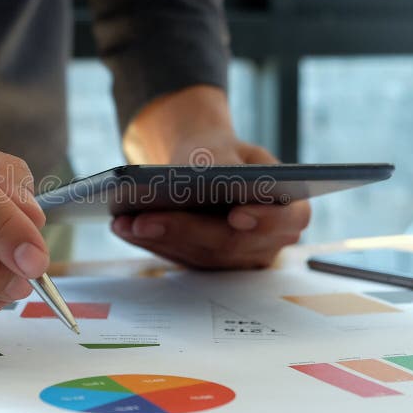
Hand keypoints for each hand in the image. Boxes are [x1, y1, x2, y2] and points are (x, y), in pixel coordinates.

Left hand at [112, 85, 310, 268]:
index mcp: (289, 210)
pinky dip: (150, 243)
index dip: (263, 221)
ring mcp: (237, 260)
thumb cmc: (220, 153)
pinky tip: (124, 228)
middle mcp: (267, 243)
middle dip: (185, 230)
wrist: (204, 164)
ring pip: (198, 255)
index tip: (236, 214)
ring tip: (126, 222)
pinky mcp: (207, 265)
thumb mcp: (226, 148)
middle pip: (228, 243)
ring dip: (160, 240)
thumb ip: (226, 163)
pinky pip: (179, 258)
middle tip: (147, 219)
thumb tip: (212, 178)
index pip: (285, 221)